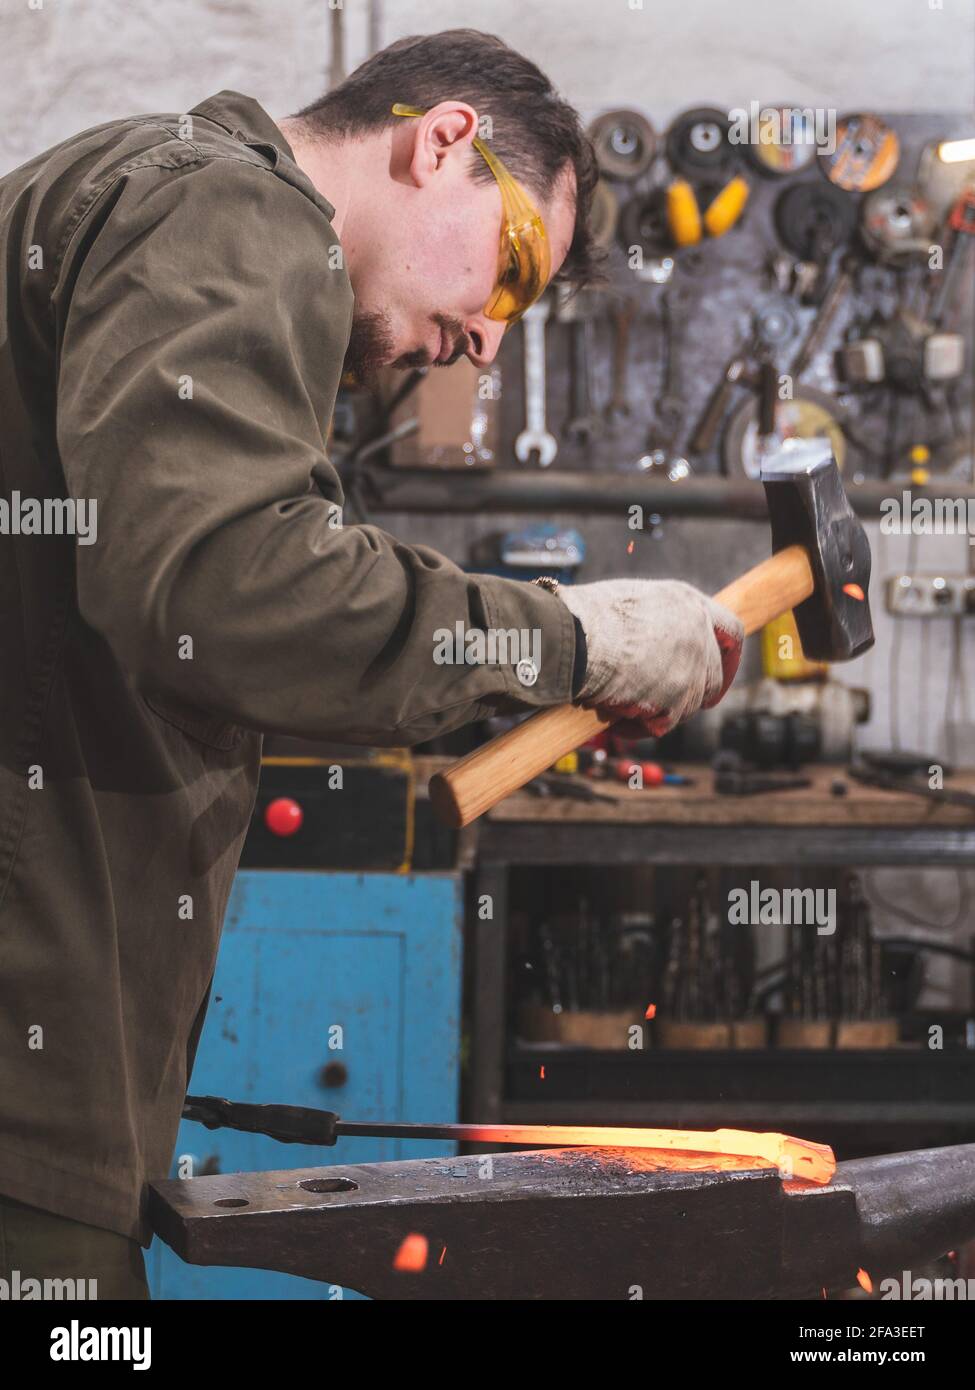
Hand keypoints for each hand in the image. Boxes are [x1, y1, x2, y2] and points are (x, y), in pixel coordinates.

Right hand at [559, 578, 742, 734]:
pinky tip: (615, 720)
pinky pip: (663, 724)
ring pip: (687, 706)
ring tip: (621, 707)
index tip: (718, 673)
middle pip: (713, 677)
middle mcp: (697, 632)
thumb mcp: (630, 603)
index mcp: (687, 603)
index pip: (729, 630)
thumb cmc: (583, 618)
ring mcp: (690, 667)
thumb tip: (653, 646)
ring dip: (658, 712)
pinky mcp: (676, 698)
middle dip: (691, 696)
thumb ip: (655, 621)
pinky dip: (639, 727)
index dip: (727, 657)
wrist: (569, 638)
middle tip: (665, 706)